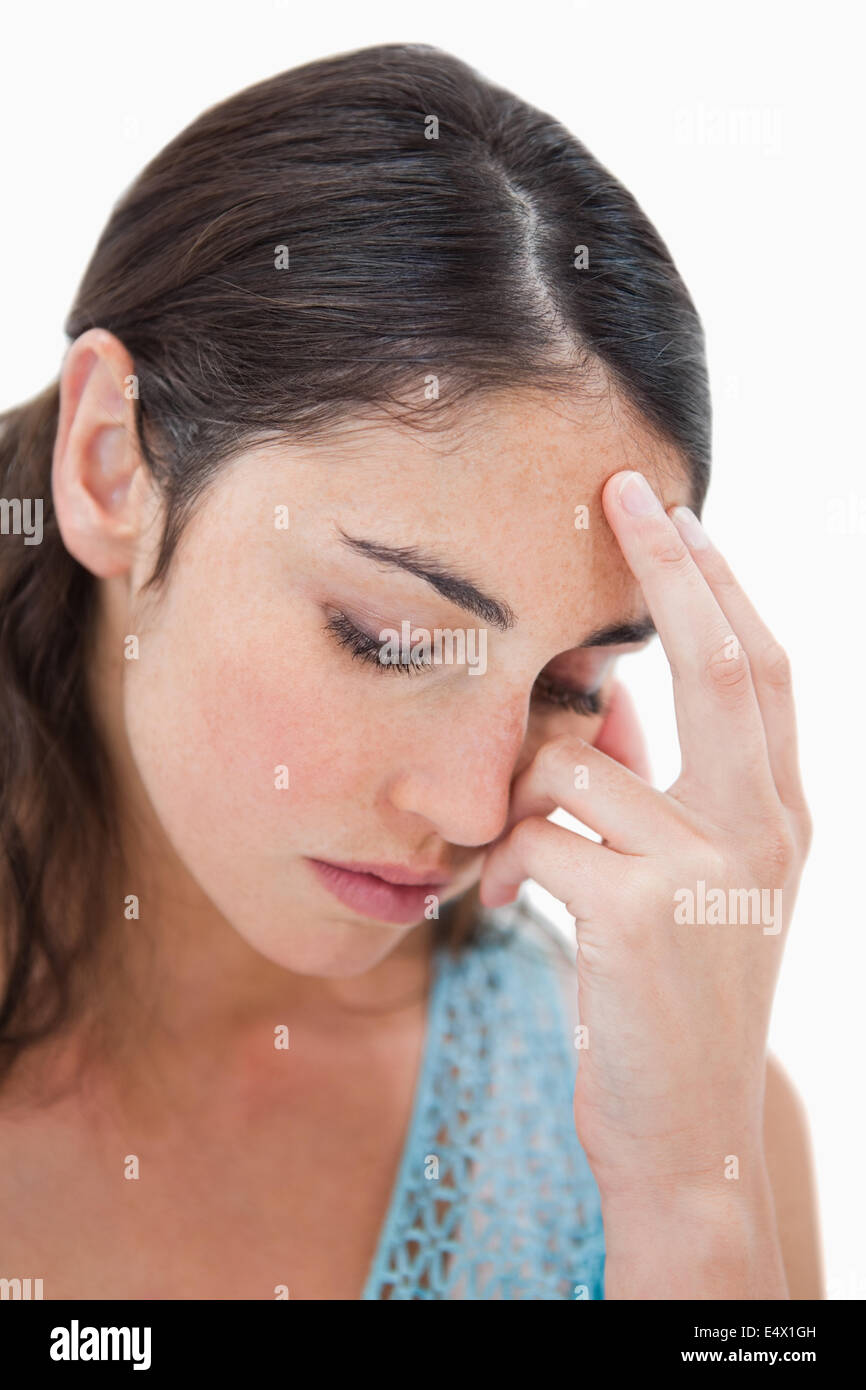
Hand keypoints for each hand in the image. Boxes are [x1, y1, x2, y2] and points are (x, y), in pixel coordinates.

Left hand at [479, 469, 812, 1203]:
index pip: (762, 671)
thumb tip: (601, 699)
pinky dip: (499, 860)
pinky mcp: (639, 915)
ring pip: (579, 762)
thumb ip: (655, 791)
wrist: (687, 1136)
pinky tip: (500, 904)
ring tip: (501, 853)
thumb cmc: (672, 998)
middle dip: (672, 569)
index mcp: (779, 816)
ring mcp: (709, 872)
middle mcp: (763, 832)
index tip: (674, 512)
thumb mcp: (688, 884)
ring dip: (517, 794)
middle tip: (625, 492)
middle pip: (724, 667)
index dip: (719, 583)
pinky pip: (536, 834)